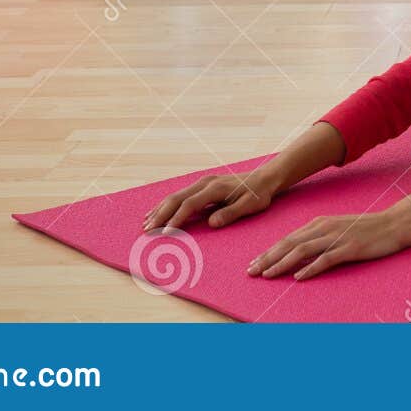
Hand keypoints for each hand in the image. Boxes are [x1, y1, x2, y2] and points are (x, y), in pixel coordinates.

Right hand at [145, 169, 279, 231]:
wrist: (264, 178)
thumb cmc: (258, 194)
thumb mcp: (249, 206)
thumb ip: (230, 213)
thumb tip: (212, 224)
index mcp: (215, 188)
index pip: (190, 204)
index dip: (177, 218)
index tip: (165, 232)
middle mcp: (205, 183)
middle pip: (177, 198)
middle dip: (161, 215)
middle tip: (147, 231)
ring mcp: (202, 182)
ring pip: (175, 196)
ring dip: (160, 209)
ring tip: (146, 224)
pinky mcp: (202, 185)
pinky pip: (180, 195)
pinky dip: (166, 204)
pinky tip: (156, 212)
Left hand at [249, 208, 410, 280]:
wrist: (392, 225)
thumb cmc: (365, 229)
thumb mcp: (336, 229)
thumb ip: (317, 238)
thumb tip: (296, 255)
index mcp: (319, 223)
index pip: (288, 239)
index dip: (269, 252)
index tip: (254, 264)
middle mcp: (324, 228)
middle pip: (290, 244)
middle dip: (268, 258)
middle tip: (251, 272)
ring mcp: (337, 238)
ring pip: (303, 250)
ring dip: (282, 263)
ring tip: (268, 275)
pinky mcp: (349, 248)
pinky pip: (326, 259)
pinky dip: (311, 268)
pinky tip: (299, 277)